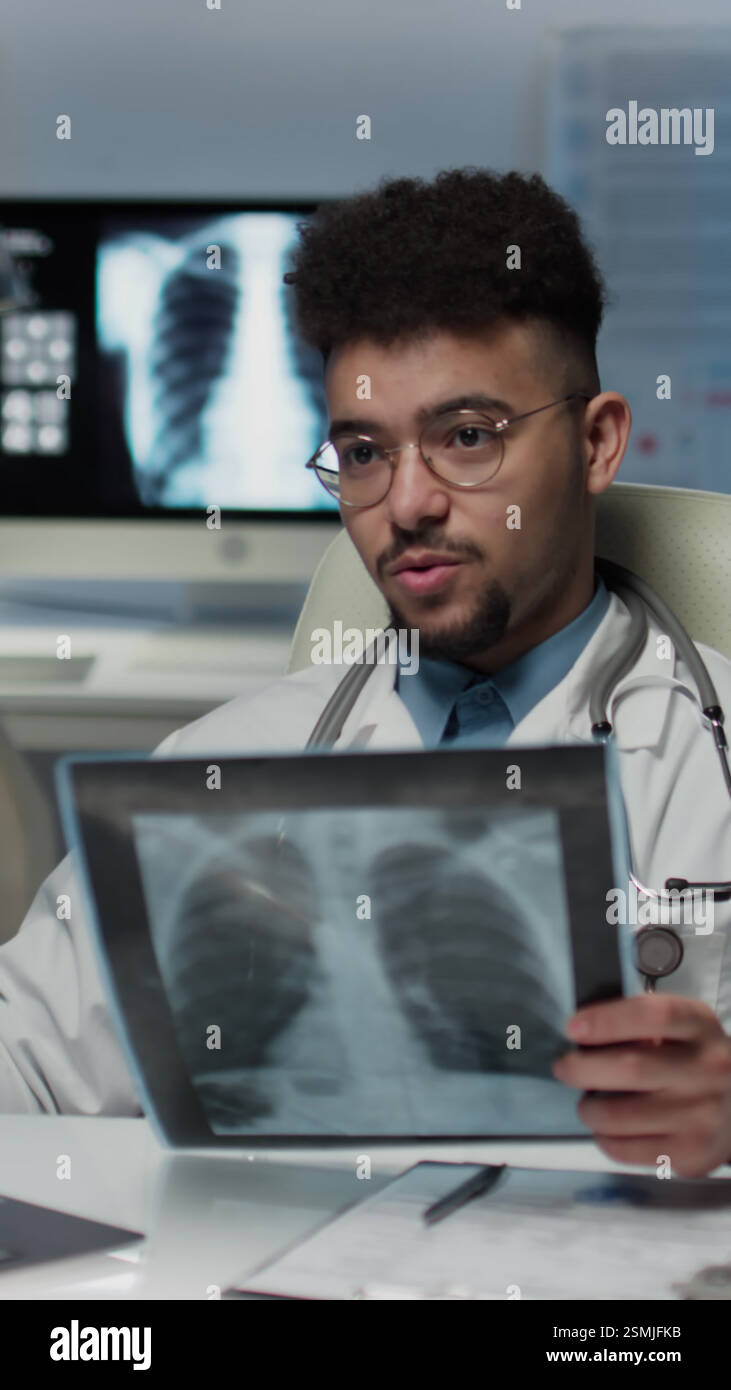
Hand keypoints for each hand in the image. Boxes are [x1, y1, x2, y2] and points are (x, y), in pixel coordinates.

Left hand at [551, 993, 730, 1176]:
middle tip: (565, 1067)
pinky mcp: (690, 1154)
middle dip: (581, 1068)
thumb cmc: (696, 1062)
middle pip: (630, 1068)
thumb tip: (583, 1031)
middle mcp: (707, 1069)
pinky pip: (625, 1149)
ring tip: (588, 1103)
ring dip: (588, 1109)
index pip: (653, 1016)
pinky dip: (604, 1138)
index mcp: (700, 1026)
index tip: (574, 1027)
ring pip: (619, 1115)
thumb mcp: (682, 1028)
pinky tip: (608, 1128)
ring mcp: (701, 1115)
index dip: (607, 1020)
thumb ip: (640, 1022)